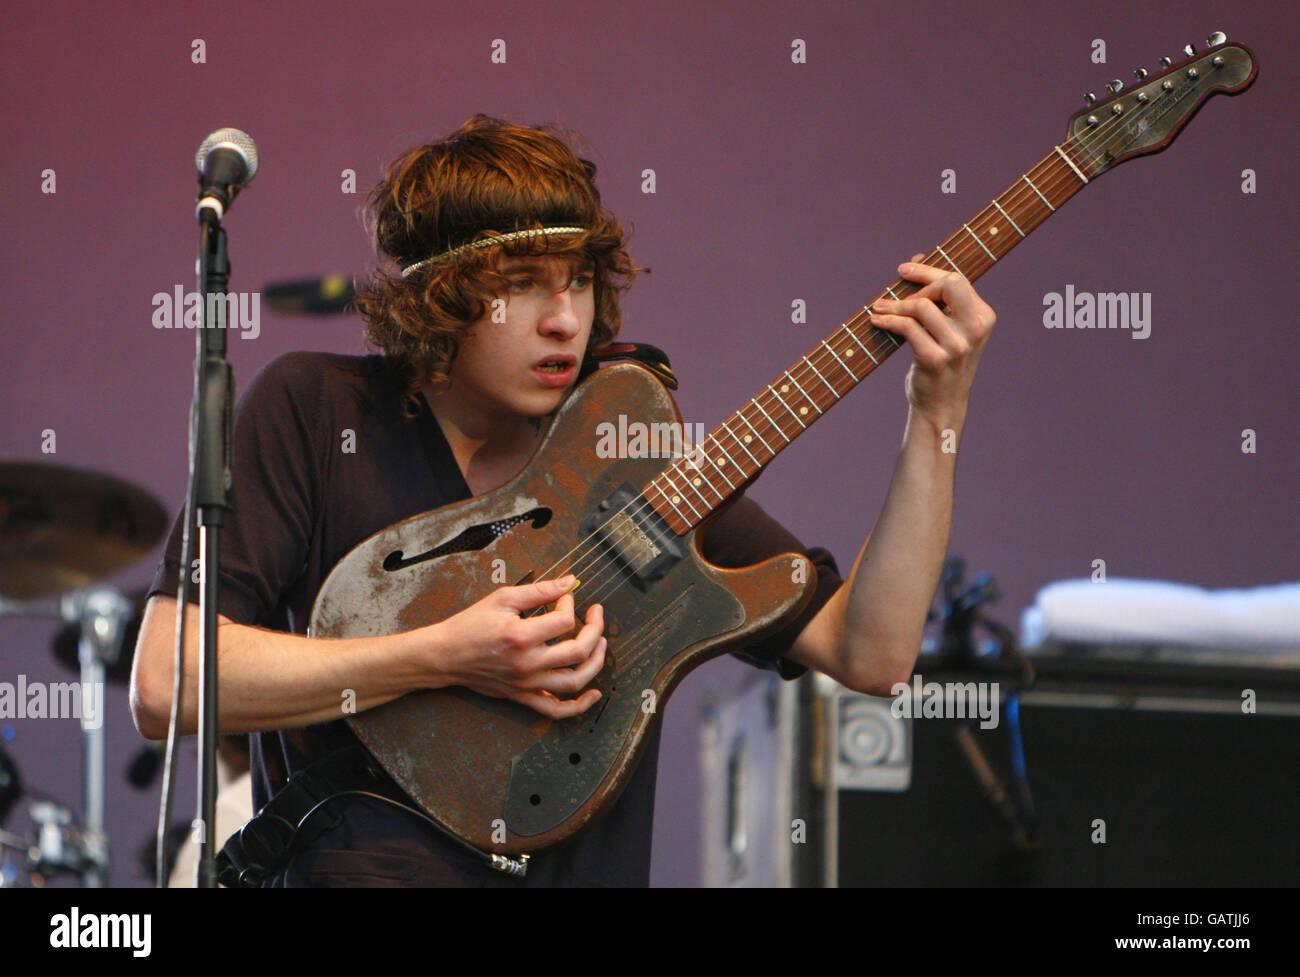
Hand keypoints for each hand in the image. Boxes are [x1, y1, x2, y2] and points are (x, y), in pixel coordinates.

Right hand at [430, 574, 605, 718]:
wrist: (445, 655)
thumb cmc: (471, 625)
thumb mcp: (502, 598)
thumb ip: (538, 590)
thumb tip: (568, 582)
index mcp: (521, 636)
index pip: (564, 621)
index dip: (570, 605)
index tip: (565, 597)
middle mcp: (527, 663)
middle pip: (578, 651)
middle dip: (595, 629)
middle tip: (596, 614)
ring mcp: (527, 684)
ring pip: (574, 681)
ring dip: (596, 662)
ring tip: (602, 644)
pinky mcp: (523, 696)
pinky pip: (556, 710)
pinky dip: (579, 705)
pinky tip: (594, 693)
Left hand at [868, 255, 995, 428]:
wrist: (941, 406)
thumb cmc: (942, 362)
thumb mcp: (949, 328)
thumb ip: (939, 297)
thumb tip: (917, 258)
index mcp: (984, 316)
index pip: (957, 279)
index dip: (929, 271)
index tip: (904, 268)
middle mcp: (976, 330)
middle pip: (949, 284)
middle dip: (920, 282)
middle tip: (896, 292)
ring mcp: (957, 346)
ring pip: (921, 307)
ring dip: (894, 305)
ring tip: (879, 309)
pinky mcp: (936, 359)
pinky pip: (907, 327)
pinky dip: (888, 321)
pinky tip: (877, 321)